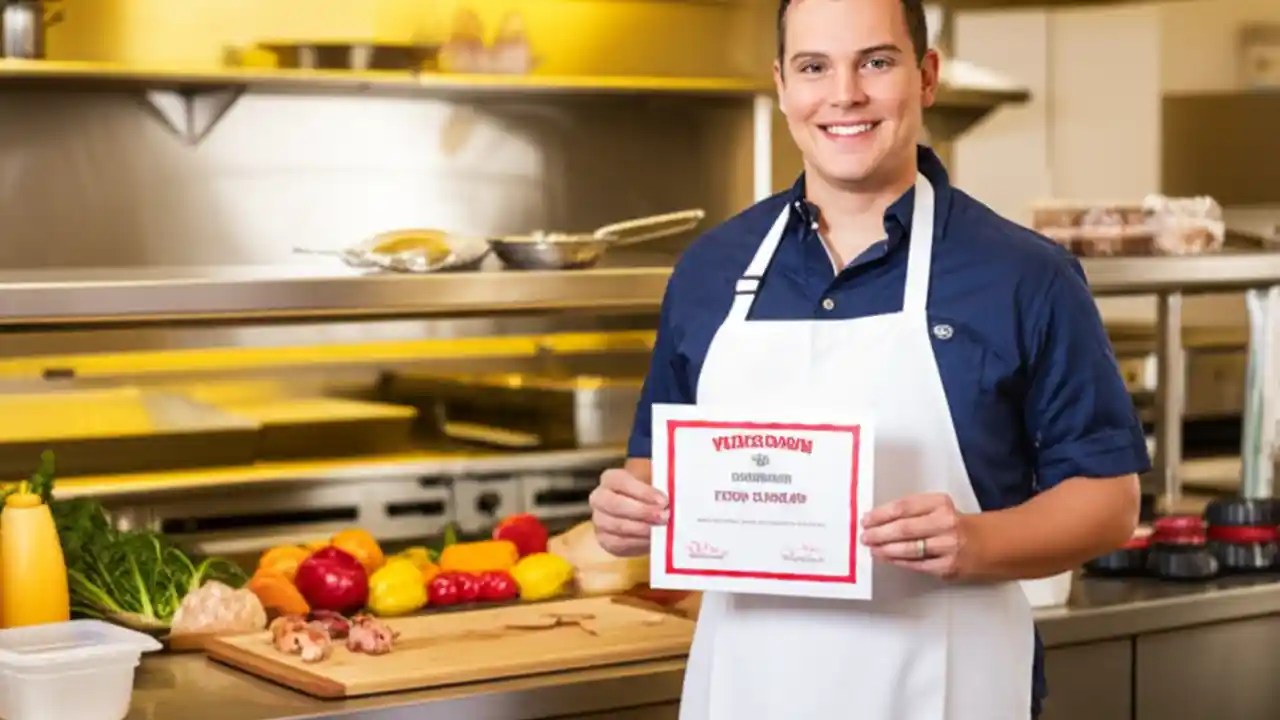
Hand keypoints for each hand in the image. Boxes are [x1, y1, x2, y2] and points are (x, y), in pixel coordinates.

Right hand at [589, 468, 668, 556]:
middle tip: (664, 516)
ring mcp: (599, 520)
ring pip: (617, 526)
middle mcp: (599, 498)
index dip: (643, 492)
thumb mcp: (655, 483)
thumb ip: (662, 486)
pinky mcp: (604, 540)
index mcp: (611, 479)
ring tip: (661, 529)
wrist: (643, 511)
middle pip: (615, 505)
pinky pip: (618, 544)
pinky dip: (637, 543)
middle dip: (642, 512)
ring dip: (642, 529)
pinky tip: (652, 540)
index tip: (664, 501)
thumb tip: (674, 497)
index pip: (622, 482)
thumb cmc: (650, 494)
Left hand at [859, 493, 975, 579]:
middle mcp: (946, 522)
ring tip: (872, 549)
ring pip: (909, 549)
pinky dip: (899, 562)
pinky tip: (888, 559)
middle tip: (865, 536)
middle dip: (879, 533)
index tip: (867, 519)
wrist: (992, 543)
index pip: (904, 507)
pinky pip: (917, 565)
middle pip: (904, 528)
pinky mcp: (949, 566)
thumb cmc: (958, 525)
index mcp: (940, 503)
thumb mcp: (940, 509)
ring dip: (886, 550)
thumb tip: (879, 520)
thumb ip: (913, 512)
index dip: (881, 514)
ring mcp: (948, 546)